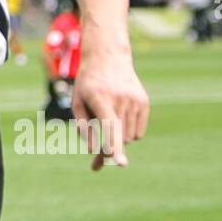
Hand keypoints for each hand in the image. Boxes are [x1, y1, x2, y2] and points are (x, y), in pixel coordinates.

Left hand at [72, 53, 148, 170]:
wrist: (108, 57)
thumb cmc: (88, 84)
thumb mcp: (77, 102)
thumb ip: (83, 128)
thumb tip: (92, 151)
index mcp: (100, 98)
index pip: (109, 127)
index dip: (114, 146)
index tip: (120, 163)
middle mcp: (120, 98)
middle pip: (119, 138)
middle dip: (109, 150)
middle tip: (96, 161)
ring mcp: (135, 100)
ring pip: (129, 138)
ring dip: (118, 137)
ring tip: (109, 117)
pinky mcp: (144, 102)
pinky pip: (139, 133)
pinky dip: (129, 132)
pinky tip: (120, 114)